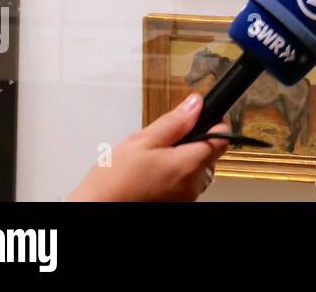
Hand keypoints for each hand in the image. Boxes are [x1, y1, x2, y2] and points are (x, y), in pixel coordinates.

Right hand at [67, 93, 230, 201]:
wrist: (94, 210)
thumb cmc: (112, 183)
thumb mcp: (140, 142)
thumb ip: (173, 123)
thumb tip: (195, 105)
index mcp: (188, 166)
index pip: (222, 140)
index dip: (214, 124)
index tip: (202, 117)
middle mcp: (192, 186)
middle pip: (208, 155)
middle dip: (192, 143)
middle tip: (164, 140)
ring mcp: (185, 199)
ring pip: (196, 171)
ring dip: (182, 161)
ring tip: (152, 159)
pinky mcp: (175, 206)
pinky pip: (184, 185)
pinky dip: (173, 177)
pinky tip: (150, 175)